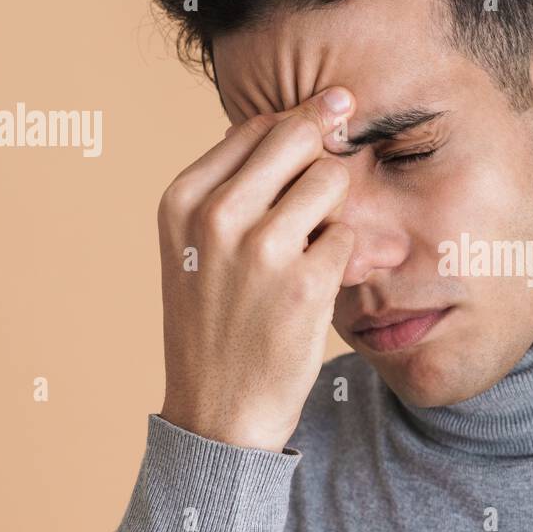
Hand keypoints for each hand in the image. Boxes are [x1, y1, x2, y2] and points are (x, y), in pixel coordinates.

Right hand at [156, 87, 355, 451]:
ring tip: (314, 246)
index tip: (327, 119)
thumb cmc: (215, 323)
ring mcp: (262, 249)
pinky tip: (319, 285)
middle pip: (299, 137)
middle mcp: (216, 216)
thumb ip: (236, 188)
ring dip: (335, 209)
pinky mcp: (307, 283)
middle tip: (338, 158)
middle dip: (326, 146)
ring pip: (331, 181)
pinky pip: (349, 237)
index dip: (298, 124)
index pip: (256, 127)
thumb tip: (300, 123)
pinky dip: (344, 258)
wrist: (217, 412)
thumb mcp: (195, 248)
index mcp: (183, 200)